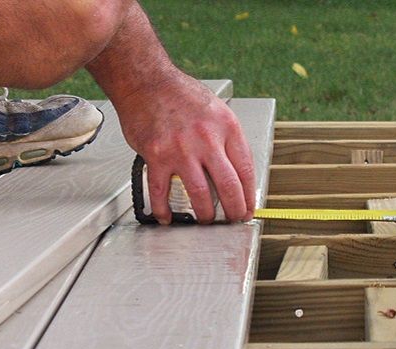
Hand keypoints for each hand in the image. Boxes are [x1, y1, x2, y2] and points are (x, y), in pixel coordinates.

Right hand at [114, 71, 255, 224]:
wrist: (146, 81)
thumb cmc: (179, 94)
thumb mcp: (215, 110)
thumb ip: (225, 139)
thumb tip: (234, 171)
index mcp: (226, 127)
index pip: (245, 169)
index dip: (249, 195)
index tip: (247, 207)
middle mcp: (206, 139)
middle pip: (229, 186)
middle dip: (234, 211)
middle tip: (233, 220)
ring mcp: (181, 149)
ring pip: (200, 194)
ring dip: (205, 214)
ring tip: (205, 220)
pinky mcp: (157, 156)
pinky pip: (162, 191)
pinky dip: (164, 209)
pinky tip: (167, 217)